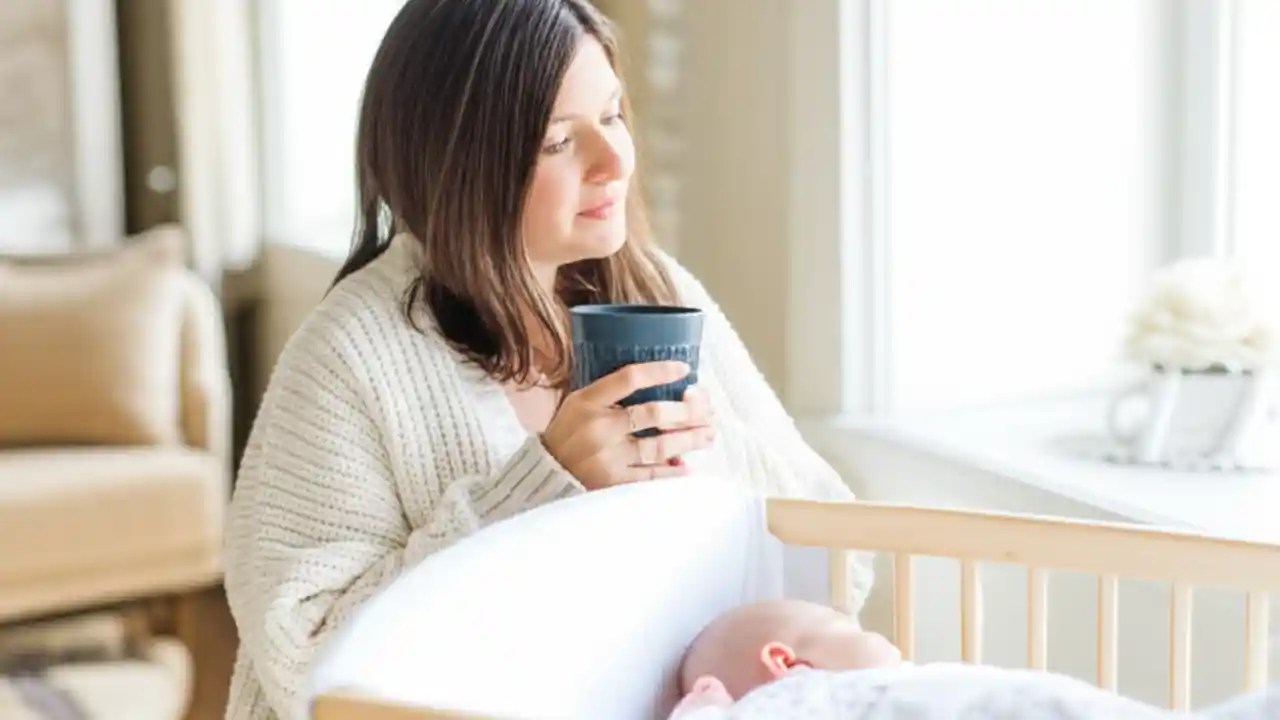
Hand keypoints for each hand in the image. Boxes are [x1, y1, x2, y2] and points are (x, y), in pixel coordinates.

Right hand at [542, 362, 715, 489]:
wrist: (542, 475)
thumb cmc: (566, 434)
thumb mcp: (578, 403)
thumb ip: (609, 392)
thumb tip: (656, 380)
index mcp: (588, 401)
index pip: (629, 378)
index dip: (660, 371)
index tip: (685, 369)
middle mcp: (599, 427)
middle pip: (653, 414)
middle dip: (688, 411)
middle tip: (708, 409)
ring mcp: (607, 457)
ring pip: (659, 446)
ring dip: (690, 439)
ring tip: (709, 434)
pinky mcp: (612, 484)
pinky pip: (651, 476)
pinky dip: (673, 471)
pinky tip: (688, 466)